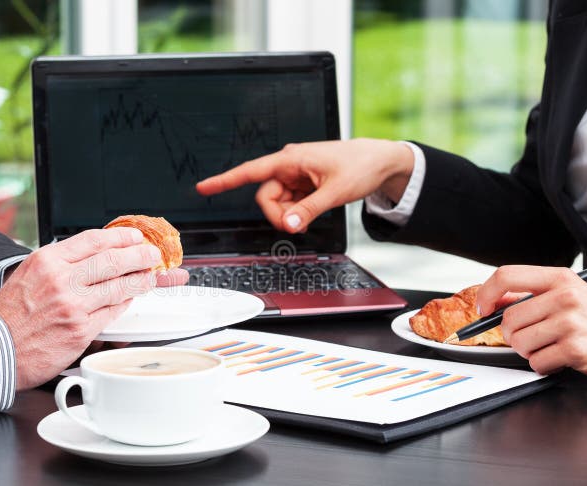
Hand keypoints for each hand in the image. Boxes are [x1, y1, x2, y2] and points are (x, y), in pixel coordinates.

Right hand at [0, 228, 188, 389]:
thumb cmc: (8, 315)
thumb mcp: (29, 274)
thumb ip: (61, 265)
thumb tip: (94, 258)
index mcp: (48, 260)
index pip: (95, 240)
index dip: (122, 237)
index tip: (135, 237)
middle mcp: (61, 279)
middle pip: (113, 260)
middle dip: (141, 255)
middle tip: (152, 255)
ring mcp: (73, 305)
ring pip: (119, 286)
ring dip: (141, 280)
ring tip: (151, 276)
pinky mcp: (80, 330)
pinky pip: (113, 312)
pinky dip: (126, 303)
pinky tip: (131, 298)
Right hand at [195, 139, 413, 232]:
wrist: (382, 162)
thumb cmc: (360, 166)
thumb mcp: (335, 192)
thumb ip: (309, 210)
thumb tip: (288, 225)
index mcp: (291, 159)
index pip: (251, 171)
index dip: (225, 181)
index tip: (204, 187)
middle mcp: (289, 165)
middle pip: (265, 196)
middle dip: (277, 214)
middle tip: (296, 225)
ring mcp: (296, 175)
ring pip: (277, 202)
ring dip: (289, 215)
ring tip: (310, 216)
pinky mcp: (304, 184)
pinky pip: (290, 203)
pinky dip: (297, 212)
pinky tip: (311, 211)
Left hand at [476, 265, 586, 384]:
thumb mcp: (571, 296)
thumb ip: (534, 295)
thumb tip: (496, 300)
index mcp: (560, 278)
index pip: (507, 276)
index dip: (487, 294)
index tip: (484, 309)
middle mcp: (565, 296)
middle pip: (508, 318)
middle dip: (513, 335)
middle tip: (534, 338)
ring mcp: (570, 322)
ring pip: (519, 342)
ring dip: (529, 352)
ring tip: (552, 347)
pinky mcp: (574, 348)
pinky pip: (536, 362)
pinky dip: (544, 366)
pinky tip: (562, 358)